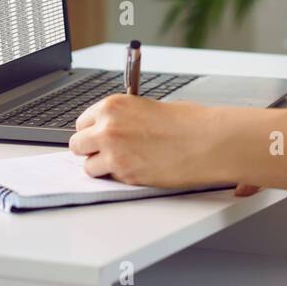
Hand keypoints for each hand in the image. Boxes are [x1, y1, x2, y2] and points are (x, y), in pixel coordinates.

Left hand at [69, 93, 212, 188]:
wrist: (208, 141)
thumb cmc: (189, 122)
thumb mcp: (149, 107)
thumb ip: (126, 118)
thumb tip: (116, 129)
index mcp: (114, 105)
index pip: (83, 122)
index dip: (93, 131)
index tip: (100, 136)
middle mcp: (108, 127)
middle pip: (78, 144)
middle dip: (91, 149)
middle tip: (108, 152)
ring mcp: (114, 152)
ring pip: (88, 166)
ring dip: (102, 166)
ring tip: (124, 163)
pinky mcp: (125, 174)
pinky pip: (108, 179)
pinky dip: (118, 178)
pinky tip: (137, 169)